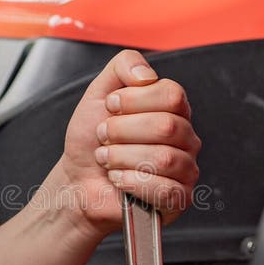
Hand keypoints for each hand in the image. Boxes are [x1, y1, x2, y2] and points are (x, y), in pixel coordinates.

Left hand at [59, 49, 200, 232]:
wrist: (78, 179)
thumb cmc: (91, 140)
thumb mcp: (99, 92)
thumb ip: (124, 66)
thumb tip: (147, 75)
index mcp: (173, 109)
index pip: (171, 94)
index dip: (134, 100)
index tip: (110, 107)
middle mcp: (185, 137)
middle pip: (167, 126)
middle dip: (122, 131)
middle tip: (104, 136)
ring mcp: (185, 169)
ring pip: (164, 159)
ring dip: (122, 158)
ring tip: (106, 159)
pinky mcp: (178, 199)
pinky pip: (164, 189)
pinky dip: (131, 182)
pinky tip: (118, 179)